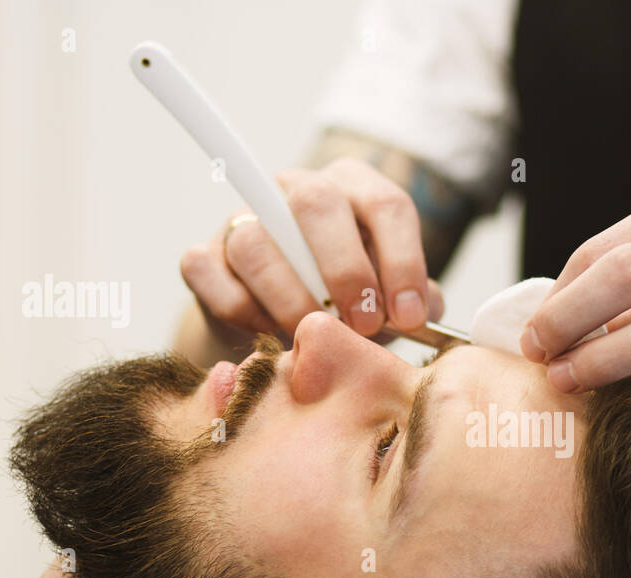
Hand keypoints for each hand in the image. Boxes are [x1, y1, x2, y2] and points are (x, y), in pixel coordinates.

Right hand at [179, 158, 444, 343]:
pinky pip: (212, 274)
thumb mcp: (391, 302)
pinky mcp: (203, 255)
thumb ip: (416, 303)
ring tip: (314, 335)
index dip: (403, 261)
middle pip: (317, 202)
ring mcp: (242, 217)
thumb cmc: (348, 309)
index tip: (410, 316)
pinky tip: (269, 333)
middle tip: (363, 324)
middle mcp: (295, 190)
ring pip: (256, 241)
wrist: (279, 330)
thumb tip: (426, 310)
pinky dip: (242, 311)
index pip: (385, 203)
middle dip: (346, 271)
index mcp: (353, 189)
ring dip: (291, 298)